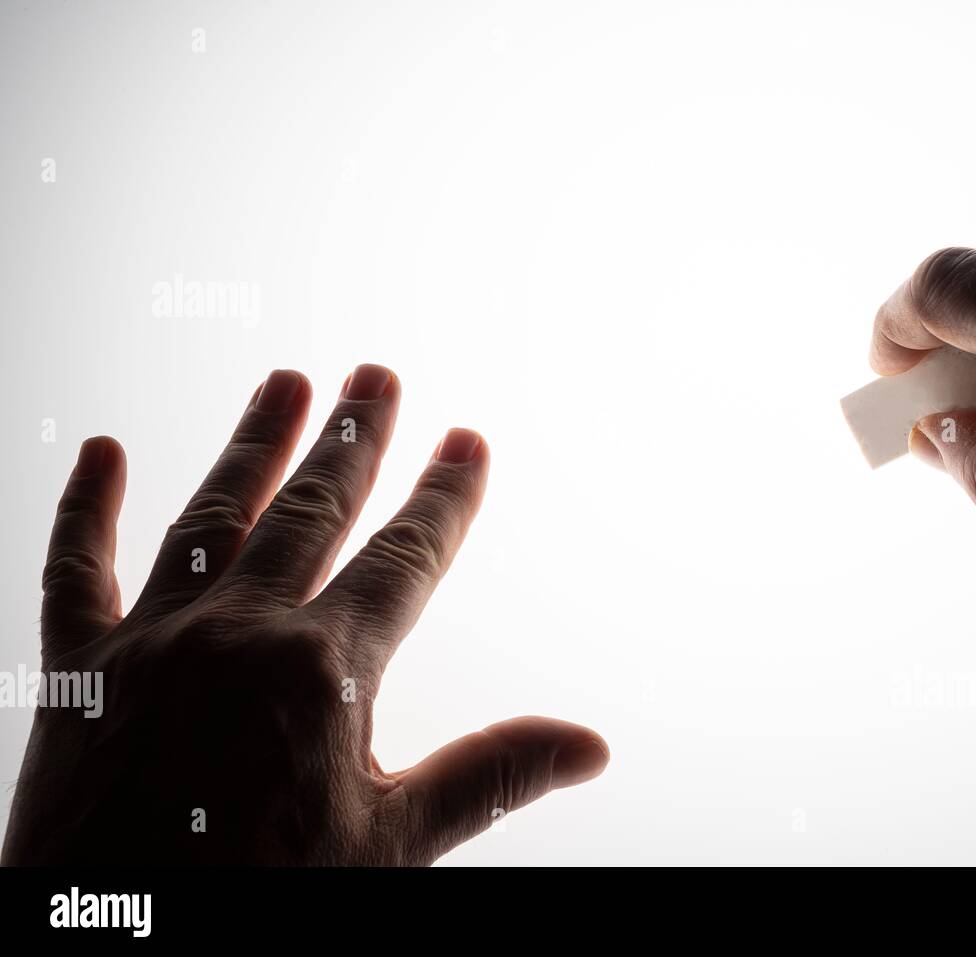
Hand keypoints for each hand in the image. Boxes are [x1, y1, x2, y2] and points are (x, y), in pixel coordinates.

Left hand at [1, 364, 608, 864]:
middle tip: (377, 376)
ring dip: (252, 445)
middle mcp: (239, 633)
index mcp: (323, 671)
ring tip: (285, 382)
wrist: (117, 953)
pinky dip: (84, 510)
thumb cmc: (262, 899)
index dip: (444, 497)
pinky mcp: (79, 670)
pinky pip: (74, 570)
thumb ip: (490, 773)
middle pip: (311, 513)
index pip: (404, 559)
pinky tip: (100, 451)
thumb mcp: (392, 844)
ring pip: (211, 517)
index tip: (467, 441)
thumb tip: (591, 745)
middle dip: (353, 440)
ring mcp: (154, 642)